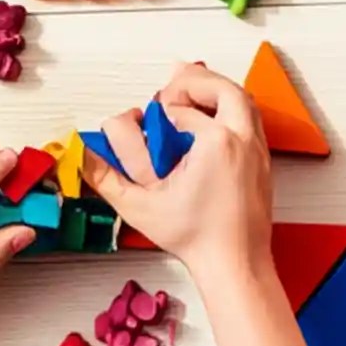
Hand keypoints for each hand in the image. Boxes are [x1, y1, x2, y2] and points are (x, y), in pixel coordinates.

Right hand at [83, 64, 273, 276]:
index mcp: (215, 142)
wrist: (236, 263)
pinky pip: (252, 122)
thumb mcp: (140, 206)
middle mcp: (242, 140)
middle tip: (173, 85)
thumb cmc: (197, 239)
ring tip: (192, 96)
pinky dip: (233, 111)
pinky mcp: (264, 163)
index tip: (148, 120)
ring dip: (218, 93)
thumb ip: (105, 178)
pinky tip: (214, 121)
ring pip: (244, 102)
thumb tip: (82, 155)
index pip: (181, 110)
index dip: (160, 111)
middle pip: (224, 90)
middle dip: (196, 81)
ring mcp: (257, 151)